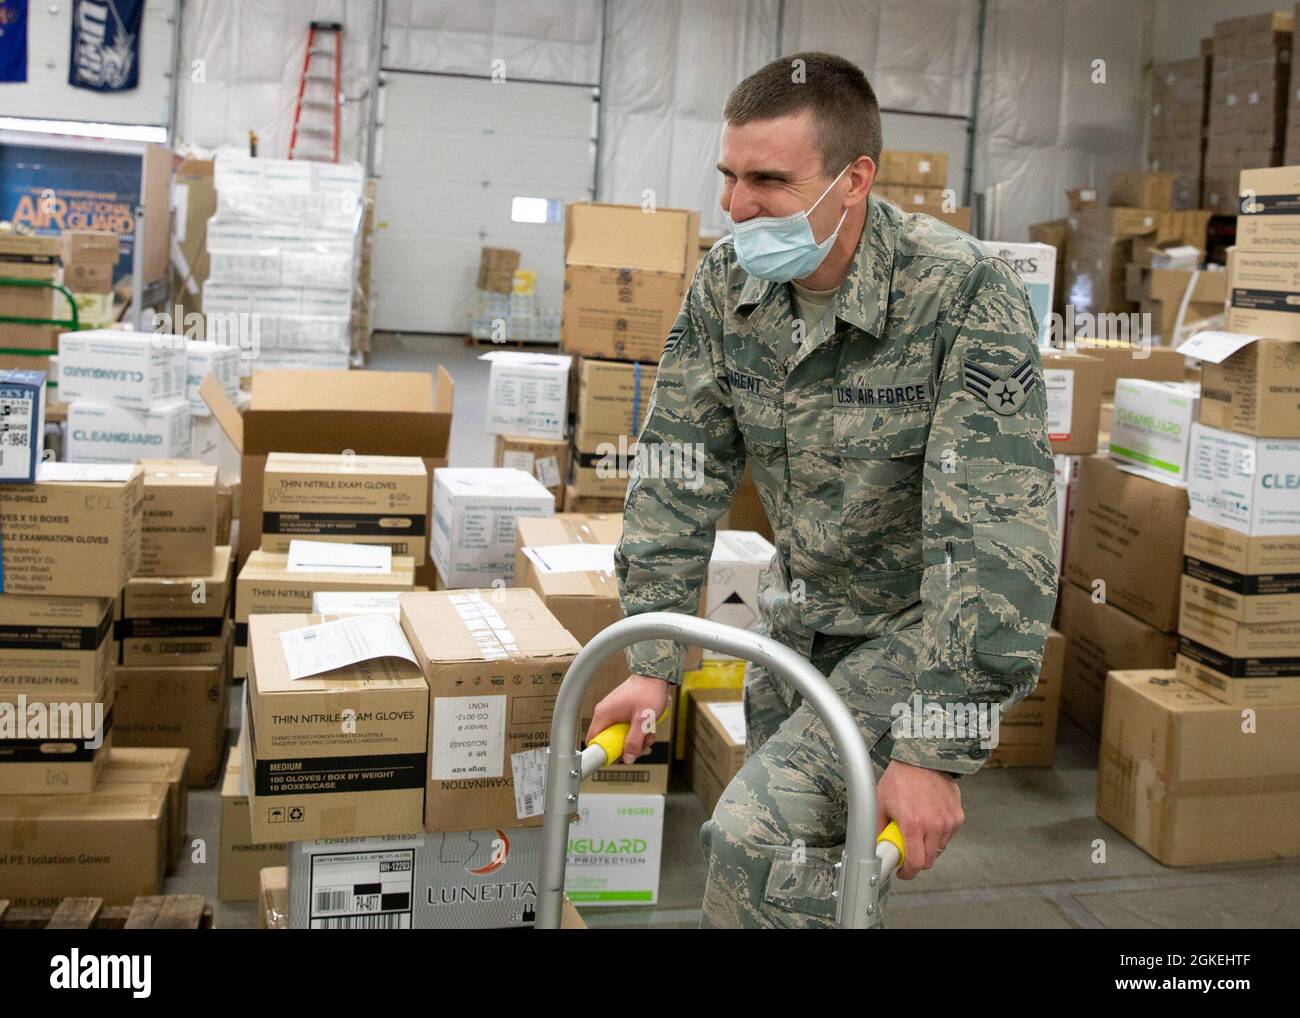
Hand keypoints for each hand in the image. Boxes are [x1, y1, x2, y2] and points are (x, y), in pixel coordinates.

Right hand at [586, 674, 670, 763]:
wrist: (655, 675)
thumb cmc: (648, 692)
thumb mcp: (643, 720)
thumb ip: (635, 741)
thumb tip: (628, 759)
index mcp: (603, 715)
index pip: (593, 741)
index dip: (604, 753)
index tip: (620, 757)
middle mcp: (605, 714)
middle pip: (609, 741)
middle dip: (627, 747)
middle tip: (641, 747)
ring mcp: (614, 712)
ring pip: (620, 736)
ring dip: (636, 740)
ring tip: (649, 735)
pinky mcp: (622, 712)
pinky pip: (626, 729)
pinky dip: (638, 732)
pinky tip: (649, 729)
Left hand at [876, 760, 963, 879]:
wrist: (922, 759)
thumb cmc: (900, 779)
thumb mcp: (880, 803)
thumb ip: (877, 828)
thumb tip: (874, 846)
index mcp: (913, 824)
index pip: (916, 863)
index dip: (908, 872)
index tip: (903, 871)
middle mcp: (934, 825)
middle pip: (929, 860)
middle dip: (917, 860)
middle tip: (908, 850)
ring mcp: (949, 821)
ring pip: (939, 848)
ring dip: (928, 845)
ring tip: (918, 828)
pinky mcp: (958, 815)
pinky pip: (949, 835)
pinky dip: (939, 833)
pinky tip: (930, 819)